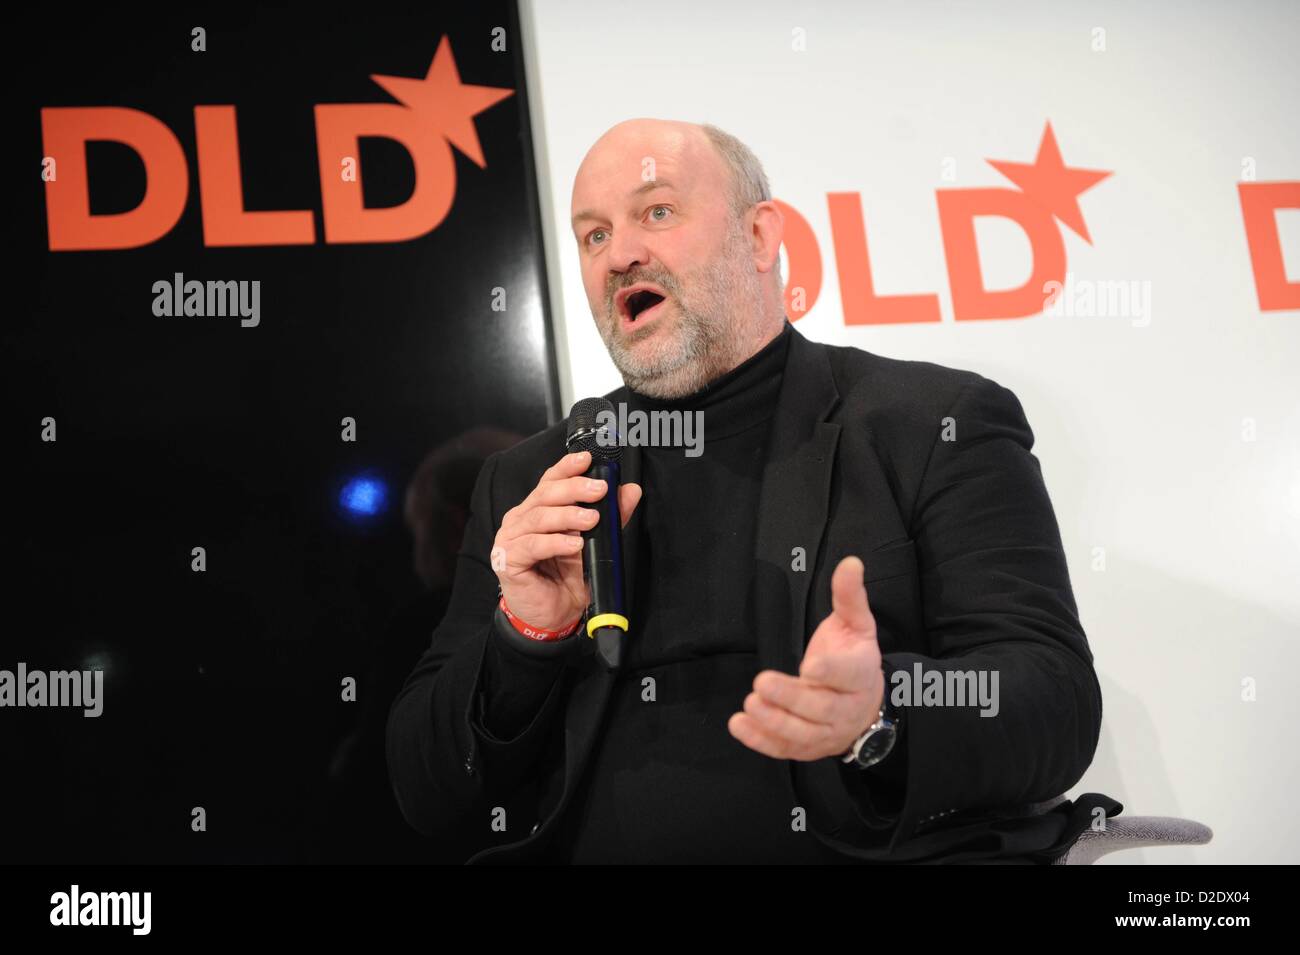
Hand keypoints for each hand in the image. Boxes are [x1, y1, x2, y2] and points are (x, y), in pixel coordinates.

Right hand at [491, 449, 641, 631]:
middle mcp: (521, 519)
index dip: (567, 467)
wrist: (553, 616)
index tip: (588, 459)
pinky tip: (574, 544)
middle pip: (545, 494)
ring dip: (567, 516)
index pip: (550, 480)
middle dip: (574, 488)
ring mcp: (511, 539)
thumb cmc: (567, 578)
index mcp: (537, 510)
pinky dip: (555, 542)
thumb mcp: (594, 544)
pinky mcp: (508, 560)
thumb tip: (630, 491)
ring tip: (591, 520)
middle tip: (599, 491)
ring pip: (539, 517)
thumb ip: (610, 517)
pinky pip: (533, 545)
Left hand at [728, 555, 884, 760]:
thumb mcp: (856, 624)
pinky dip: (761, 741)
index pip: (848, 673)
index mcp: (861, 673)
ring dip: (775, 722)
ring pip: (803, 733)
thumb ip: (849, 596)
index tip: (811, 664)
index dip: (831, 670)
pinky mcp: (807, 748)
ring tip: (750, 704)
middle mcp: (846, 707)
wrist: (866, 707)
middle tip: (762, 683)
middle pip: (820, 707)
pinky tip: (739, 725)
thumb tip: (850, 562)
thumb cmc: (854, 658)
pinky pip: (784, 749)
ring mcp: (827, 732)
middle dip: (791, 698)